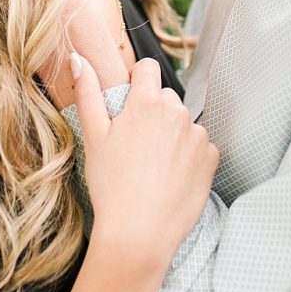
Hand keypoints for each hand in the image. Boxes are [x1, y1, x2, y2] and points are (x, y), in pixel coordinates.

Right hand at [71, 53, 218, 274]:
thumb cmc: (111, 186)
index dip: (137, 82)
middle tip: (135, 146)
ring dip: (171, 136)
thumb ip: (88, 93)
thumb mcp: (93, 137)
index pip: (148, 69)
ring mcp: (199, 135)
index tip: (130, 101)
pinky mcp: (212, 157)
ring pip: (183, 124)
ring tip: (152, 167)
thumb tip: (78, 59)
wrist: (139, 232)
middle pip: (166, 99)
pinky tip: (170, 177)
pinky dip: (188, 156)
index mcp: (148, 103)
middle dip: (153, 113)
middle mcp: (178, 113)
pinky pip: (200, 146)